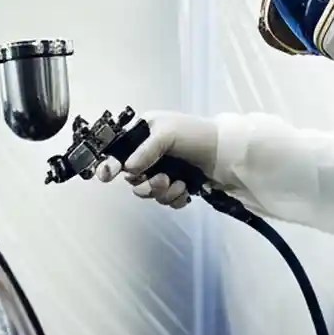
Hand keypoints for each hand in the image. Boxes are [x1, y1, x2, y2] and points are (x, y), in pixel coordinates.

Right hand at [95, 111, 218, 209]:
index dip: (109, 164)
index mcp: (144, 135)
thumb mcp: (168, 133)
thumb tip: (127, 168)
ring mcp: (162, 171)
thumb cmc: (196, 135)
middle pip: (132, 178)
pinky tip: (186, 190)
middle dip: (147, 183)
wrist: (228, 154)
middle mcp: (150, 154)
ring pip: (148, 192)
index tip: (105, 176)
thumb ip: (145, 150)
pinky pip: (164, 201)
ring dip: (163, 192)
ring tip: (179, 184)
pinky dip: (174, 198)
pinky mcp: (175, 186)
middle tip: (163, 179)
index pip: (118, 151)